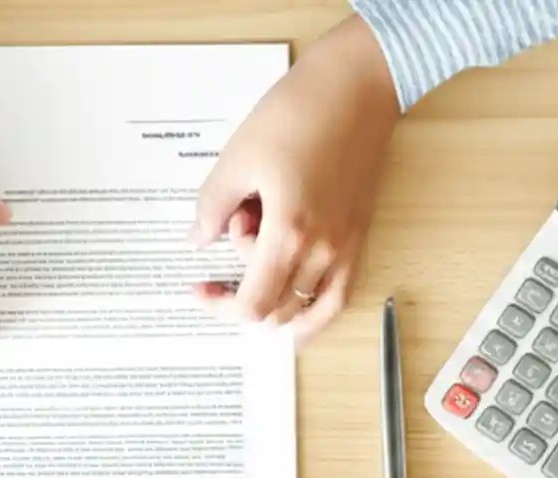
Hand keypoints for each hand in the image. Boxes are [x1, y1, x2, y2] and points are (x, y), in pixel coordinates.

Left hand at [190, 16, 398, 343]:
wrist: (357, 84)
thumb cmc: (299, 113)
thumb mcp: (238, 159)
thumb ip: (212, 207)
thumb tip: (198, 239)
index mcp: (290, 234)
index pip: (254, 305)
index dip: (220, 306)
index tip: (201, 287)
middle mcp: (324, 251)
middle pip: (278, 313)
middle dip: (242, 298)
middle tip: (223, 267)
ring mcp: (347, 246)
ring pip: (311, 311)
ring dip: (277, 306)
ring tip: (256, 284)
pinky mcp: (359, 234)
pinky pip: (340, 294)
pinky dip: (316, 311)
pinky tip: (299, 312)